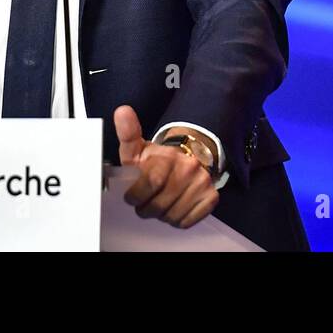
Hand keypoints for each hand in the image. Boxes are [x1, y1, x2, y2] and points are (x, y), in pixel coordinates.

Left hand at [114, 105, 219, 228]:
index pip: (150, 183)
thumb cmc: (157, 160)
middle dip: (146, 208)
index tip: (131, 196)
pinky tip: (174, 207)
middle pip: (158, 205)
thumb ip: (127, 133)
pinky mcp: (211, 197)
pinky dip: (177, 220)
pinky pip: (186, 222)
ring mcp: (202, 183)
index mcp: (168, 156)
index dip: (136, 195)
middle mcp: (188, 168)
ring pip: (172, 216)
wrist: (188, 159)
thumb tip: (121, 111)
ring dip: (162, 215)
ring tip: (160, 203)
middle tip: (145, 202)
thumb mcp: (138, 148)